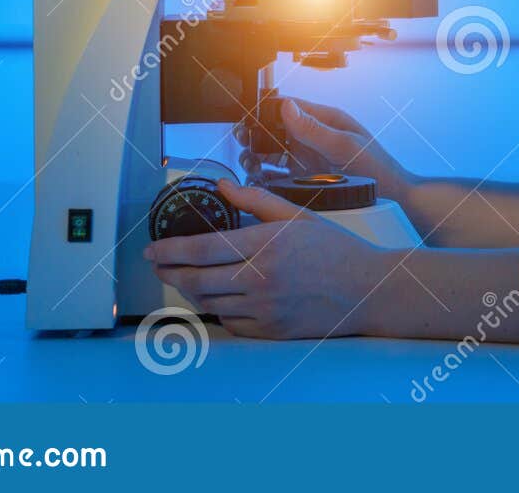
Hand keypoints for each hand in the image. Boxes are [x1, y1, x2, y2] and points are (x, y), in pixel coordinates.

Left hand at [145, 180, 394, 339]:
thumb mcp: (297, 215)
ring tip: (186, 278)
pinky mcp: (270, 331)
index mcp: (266, 245)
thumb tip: (222, 186)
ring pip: (209, 303)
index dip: (170, 250)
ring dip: (191, 290)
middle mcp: (261, 279)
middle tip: (159, 265)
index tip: (152, 249)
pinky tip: (220, 298)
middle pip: (197, 279)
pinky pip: (230, 323)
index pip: (202, 248)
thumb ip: (255, 199)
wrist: (367, 289)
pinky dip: (219, 311)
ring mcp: (265, 309)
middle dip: (170, 271)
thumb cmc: (335, 249)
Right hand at [236, 97, 413, 202]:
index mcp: (327, 120)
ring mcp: (311, 157)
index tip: (248, 120)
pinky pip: (280, 173)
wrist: (395, 199)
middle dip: (256, 135)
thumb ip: (315, 129)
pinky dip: (266, 175)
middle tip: (243, 144)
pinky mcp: (308, 178)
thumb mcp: (345, 146)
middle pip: (276, 129)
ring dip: (258, 155)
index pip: (289, 107)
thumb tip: (287, 106)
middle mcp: (316, 136)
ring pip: (275, 152)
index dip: (265, 111)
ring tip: (248, 163)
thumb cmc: (379, 169)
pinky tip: (257, 180)